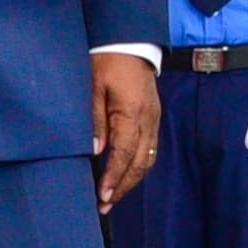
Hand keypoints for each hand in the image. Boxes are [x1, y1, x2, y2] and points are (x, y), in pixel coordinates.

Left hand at [92, 49, 159, 211]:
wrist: (130, 42)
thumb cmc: (107, 62)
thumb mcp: (93, 87)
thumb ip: (94, 119)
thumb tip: (95, 150)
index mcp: (131, 112)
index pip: (124, 153)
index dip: (114, 177)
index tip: (104, 196)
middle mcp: (148, 119)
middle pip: (140, 162)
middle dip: (123, 187)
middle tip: (105, 205)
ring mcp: (154, 119)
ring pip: (148, 159)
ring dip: (132, 181)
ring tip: (114, 197)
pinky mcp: (154, 118)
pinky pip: (150, 149)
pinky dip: (139, 167)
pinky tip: (126, 176)